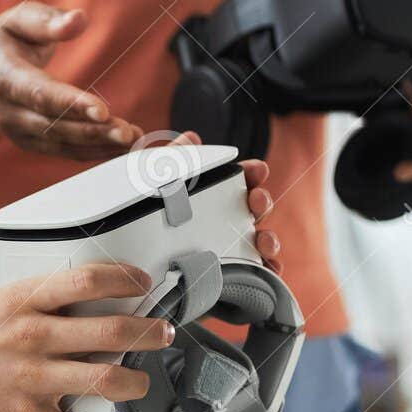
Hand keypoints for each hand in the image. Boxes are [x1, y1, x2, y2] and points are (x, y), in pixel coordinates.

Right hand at [0, 1, 141, 159]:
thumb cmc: (3, 41)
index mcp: (3, 77)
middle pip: (54, 126)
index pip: (39, 94)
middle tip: (127, 132)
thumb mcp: (19, 19)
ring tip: (132, 140)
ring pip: (61, 145)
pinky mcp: (30, 143)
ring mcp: (17, 132)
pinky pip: (64, 152)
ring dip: (99, 145)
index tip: (102, 110)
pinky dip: (94, 152)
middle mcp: (7, 111)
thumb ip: (48, 20)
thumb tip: (78, 20)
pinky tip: (119, 148)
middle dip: (93, 131)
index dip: (70, 104)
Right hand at [0, 262, 172, 411]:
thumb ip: (18, 286)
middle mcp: (31, 335)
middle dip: (148, 332)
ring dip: (136, 383)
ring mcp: (30, 377)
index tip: (142, 284)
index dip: (124, 279)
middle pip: (111, 330)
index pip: (86, 280)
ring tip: (143, 382)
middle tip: (163, 333)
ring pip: (105, 380)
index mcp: (22, 299)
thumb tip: (51, 275)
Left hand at [165, 131, 282, 271]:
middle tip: (256, 199)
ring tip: (264, 240)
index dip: (252, 173)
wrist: (142, 263)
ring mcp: (233, 246)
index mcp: (216, 195)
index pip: (240, 180)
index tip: (257, 169)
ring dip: (269, 238)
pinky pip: (257, 272)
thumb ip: (173, 160)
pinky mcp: (231, 273)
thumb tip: (191, 138)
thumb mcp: (155, 186)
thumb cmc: (153, 219)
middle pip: (256, 208)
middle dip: (262, 202)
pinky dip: (268, 269)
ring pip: (262, 240)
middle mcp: (229, 219)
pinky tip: (269, 268)